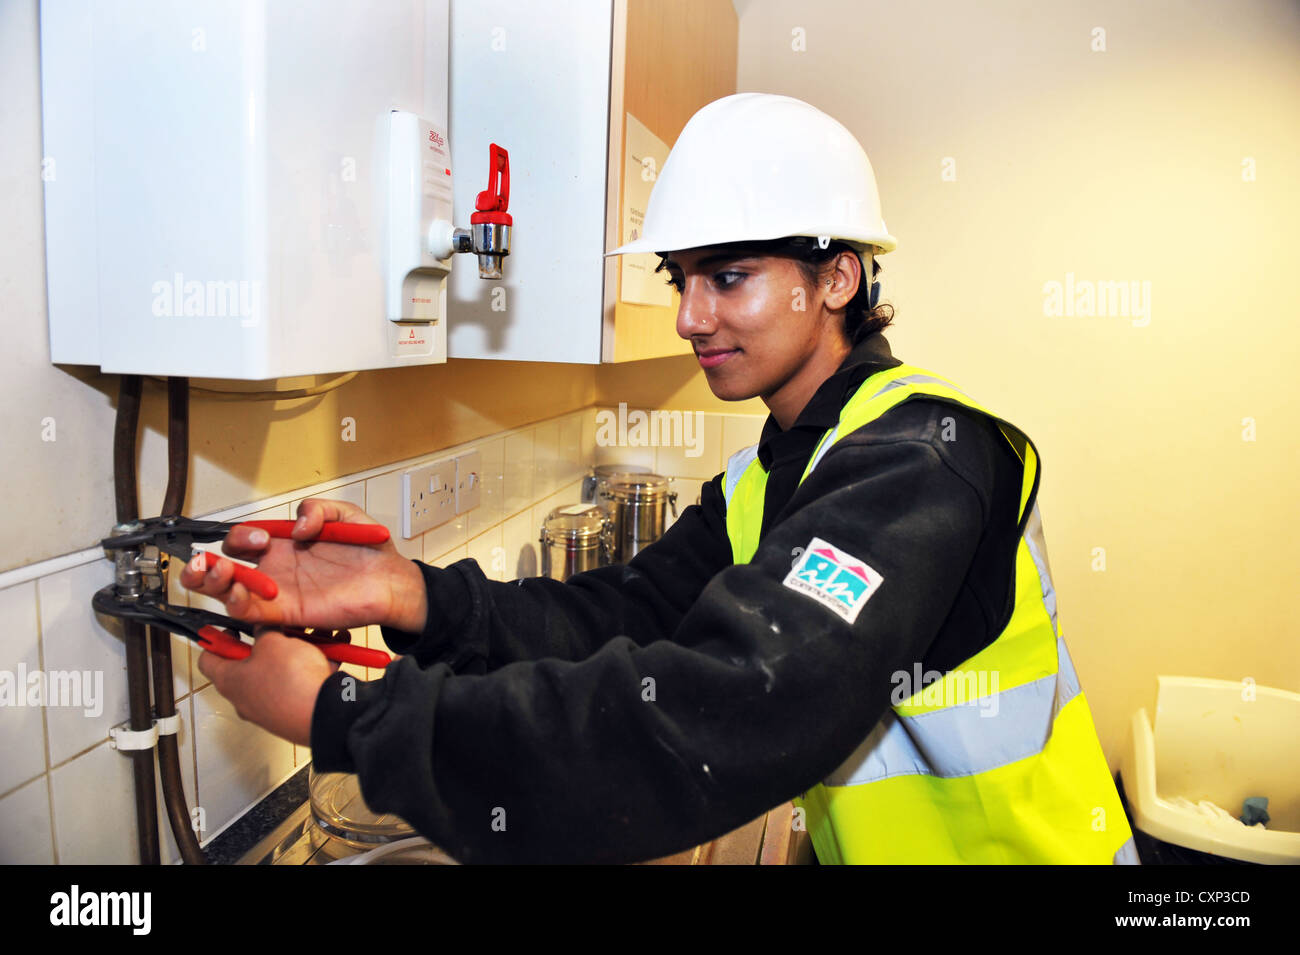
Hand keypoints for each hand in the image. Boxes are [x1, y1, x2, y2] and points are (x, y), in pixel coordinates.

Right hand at [180, 498, 427, 632]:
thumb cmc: (368, 550)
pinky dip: (237, 604)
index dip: (241, 536)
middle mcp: (273, 569)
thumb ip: (319, 510)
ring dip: (212, 584)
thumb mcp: (346, 515)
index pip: (242, 539)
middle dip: (206, 564)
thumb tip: (299, 526)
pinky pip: (251, 613)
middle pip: (222, 567)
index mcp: (282, 544)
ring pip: (228, 592)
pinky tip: (238, 595)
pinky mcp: (287, 614)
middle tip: (216, 562)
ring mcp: (277, 593)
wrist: (390, 581)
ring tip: (219, 574)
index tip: (264, 538)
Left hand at [197, 629, 335, 745]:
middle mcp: (243, 699)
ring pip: (273, 676)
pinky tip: (322, 661)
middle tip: (273, 635)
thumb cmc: (291, 683)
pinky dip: (306, 673)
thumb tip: (263, 625)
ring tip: (305, 647)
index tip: (230, 630)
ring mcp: (266, 709)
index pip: (207, 658)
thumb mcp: (274, 641)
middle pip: (244, 666)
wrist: (322, 713)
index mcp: (229, 680)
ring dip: (288, 659)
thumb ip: (265, 629)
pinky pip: (294, 687)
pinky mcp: (288, 714)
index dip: (217, 640)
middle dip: (262, 647)